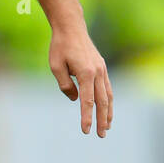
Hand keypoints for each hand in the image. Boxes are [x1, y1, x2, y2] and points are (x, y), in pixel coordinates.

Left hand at [49, 22, 112, 136]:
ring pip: (108, 96)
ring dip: (108, 112)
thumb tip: (75, 99)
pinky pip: (107, 88)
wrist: (71, 28)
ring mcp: (102, 70)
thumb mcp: (55, 66)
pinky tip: (106, 109)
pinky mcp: (101, 67)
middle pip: (102, 102)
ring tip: (107, 126)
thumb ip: (65, 85)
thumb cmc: (60, 47)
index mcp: (86, 73)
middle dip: (101, 120)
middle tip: (101, 135)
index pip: (87, 101)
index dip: (87, 117)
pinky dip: (108, 100)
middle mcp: (97, 73)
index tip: (85, 130)